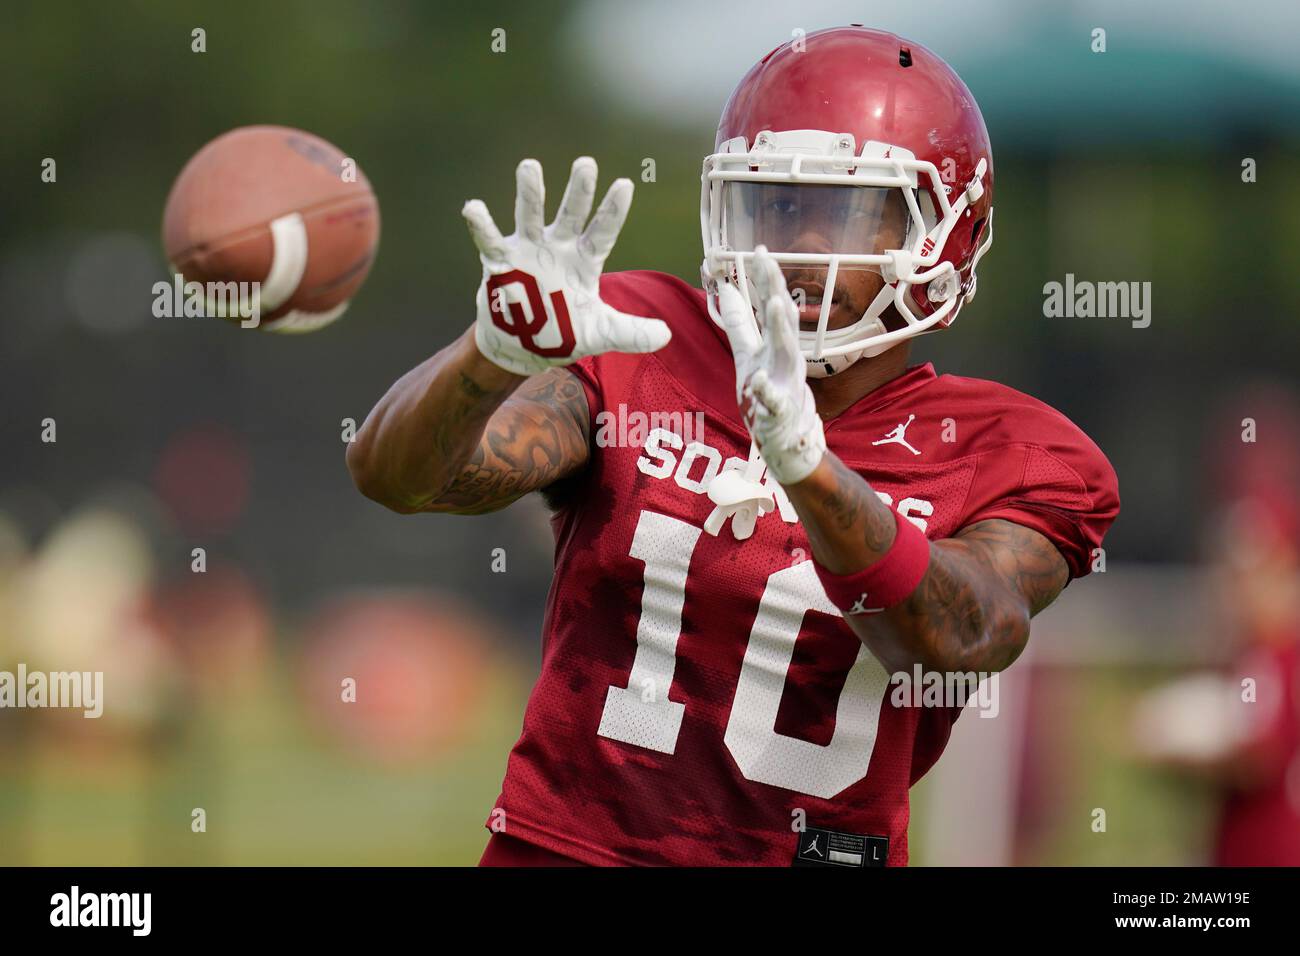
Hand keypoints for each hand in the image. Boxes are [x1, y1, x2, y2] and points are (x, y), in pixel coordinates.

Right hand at [463, 157, 670, 375]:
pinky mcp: (501, 263)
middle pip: (570, 214)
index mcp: (584, 261)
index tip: (625, 184)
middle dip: (578, 191)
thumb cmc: (565, 331)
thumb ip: (631, 332)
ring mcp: (528, 252)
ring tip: (529, 166)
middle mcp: (558, 248)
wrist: (525, 347)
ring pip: (530, 216)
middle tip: (586, 163)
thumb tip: (666, 335)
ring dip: (530, 193)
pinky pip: (489, 240)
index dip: (612, 211)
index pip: (602, 232)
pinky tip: (473, 208)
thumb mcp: (601, 333)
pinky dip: (481, 225)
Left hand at [717, 246, 825, 484]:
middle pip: (783, 320)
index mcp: (775, 344)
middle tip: (769, 262)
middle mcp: (785, 359)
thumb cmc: (769, 395)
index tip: (760, 249)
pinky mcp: (780, 411)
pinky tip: (757, 380)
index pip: (773, 305)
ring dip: (780, 327)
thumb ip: (740, 325)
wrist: (790, 440)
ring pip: (787, 351)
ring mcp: (785, 384)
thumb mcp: (749, 356)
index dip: (767, 278)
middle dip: (776, 290)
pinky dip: (766, 391)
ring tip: (774, 302)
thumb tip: (727, 291)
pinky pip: (773, 400)